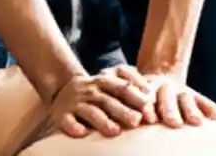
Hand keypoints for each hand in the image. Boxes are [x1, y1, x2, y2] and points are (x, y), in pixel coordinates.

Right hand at [42, 66, 158, 139]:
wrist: (61, 89)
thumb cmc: (94, 93)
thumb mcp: (109, 86)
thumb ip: (128, 90)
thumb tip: (154, 97)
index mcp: (102, 81)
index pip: (121, 87)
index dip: (135, 96)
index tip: (149, 108)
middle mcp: (89, 90)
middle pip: (107, 100)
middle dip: (122, 110)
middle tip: (137, 121)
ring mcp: (75, 103)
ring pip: (89, 111)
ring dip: (102, 120)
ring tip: (115, 131)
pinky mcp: (62, 115)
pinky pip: (67, 121)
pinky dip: (74, 127)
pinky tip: (82, 133)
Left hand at [136, 70, 215, 129]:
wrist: (158, 75)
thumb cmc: (143, 97)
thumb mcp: (136, 97)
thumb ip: (136, 108)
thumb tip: (129, 123)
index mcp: (146, 93)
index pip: (147, 100)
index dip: (148, 108)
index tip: (150, 118)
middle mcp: (164, 91)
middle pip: (167, 98)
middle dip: (170, 110)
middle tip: (173, 122)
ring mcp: (179, 92)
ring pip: (185, 98)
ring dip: (190, 110)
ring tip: (197, 122)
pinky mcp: (191, 95)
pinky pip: (201, 99)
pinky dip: (209, 107)